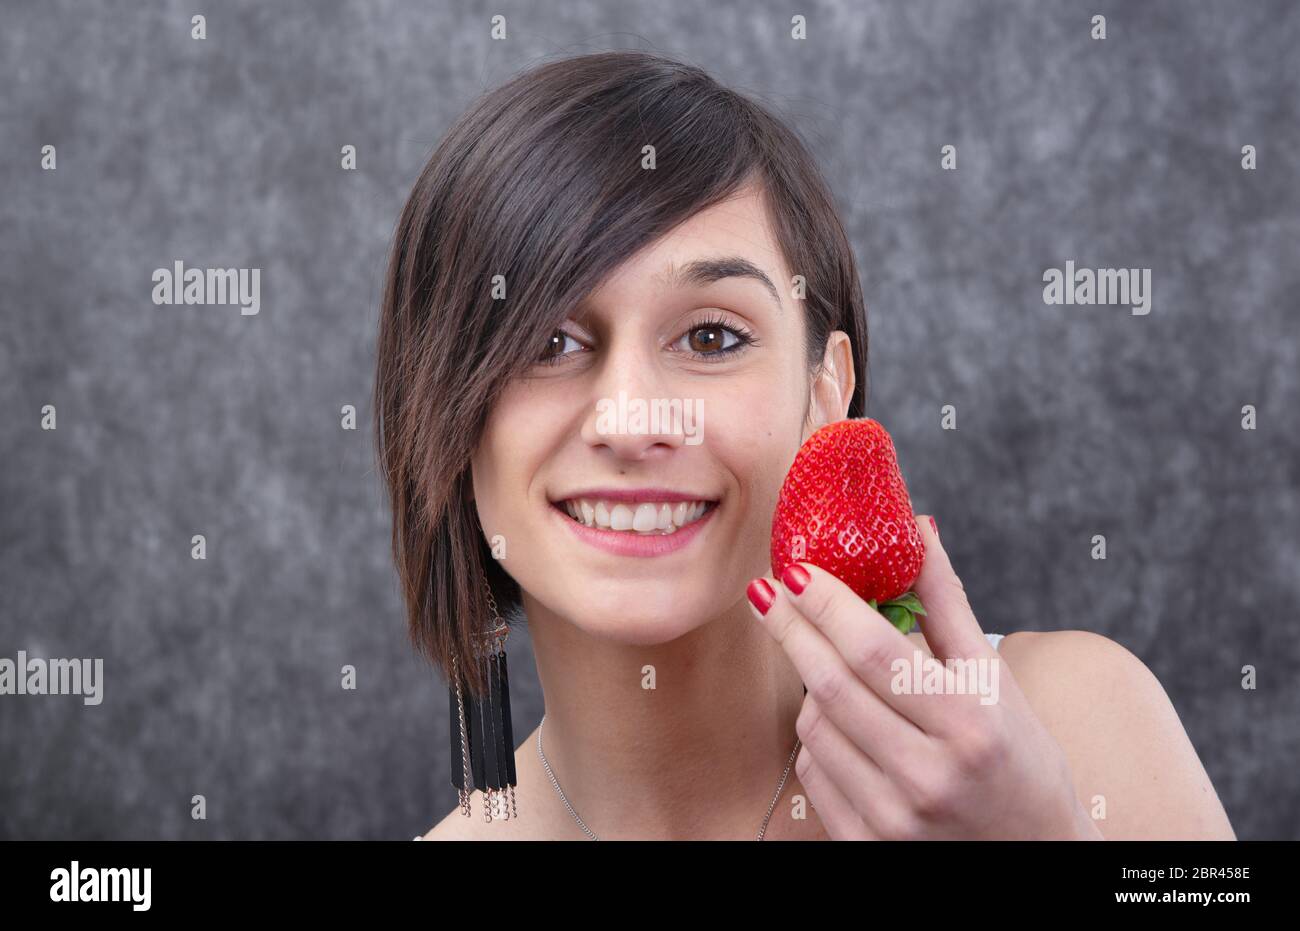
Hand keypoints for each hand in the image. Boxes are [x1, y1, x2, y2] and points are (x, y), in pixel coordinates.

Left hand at [747, 515, 1101, 839]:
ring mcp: (893, 817)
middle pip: (830, 685)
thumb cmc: (1019, 759)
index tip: (793, 567)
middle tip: (765, 590)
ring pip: (813, 728)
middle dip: (790, 628)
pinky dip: (816, 739)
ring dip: (807, 686)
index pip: (874, 651)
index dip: (825, 604)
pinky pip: (812, 773)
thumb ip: (949, 605)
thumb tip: (917, 529)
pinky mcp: (866, 845)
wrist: (1035, 857)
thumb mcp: (997, 681)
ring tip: (827, 666)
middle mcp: (928, 775)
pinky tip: (840, 724)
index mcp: (969, 724)